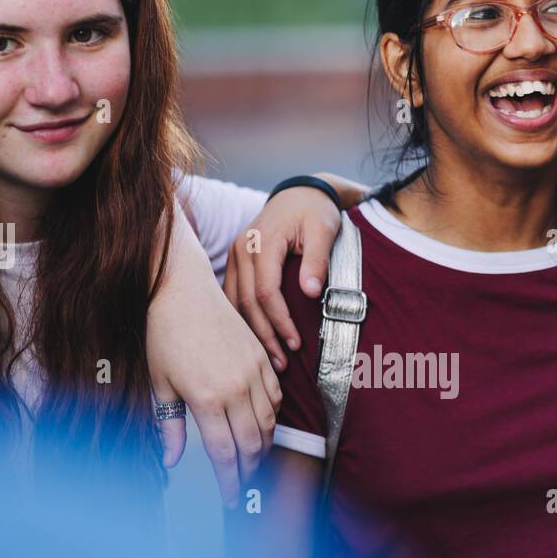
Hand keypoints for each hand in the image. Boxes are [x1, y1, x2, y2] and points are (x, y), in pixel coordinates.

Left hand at [148, 199, 281, 507]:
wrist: (181, 289)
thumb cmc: (163, 335)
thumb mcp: (159, 384)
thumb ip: (168, 426)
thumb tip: (172, 460)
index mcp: (207, 400)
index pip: (225, 455)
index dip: (229, 482)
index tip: (228, 499)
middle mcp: (235, 389)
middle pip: (252, 445)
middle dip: (248, 471)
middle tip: (242, 486)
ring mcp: (253, 372)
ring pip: (268, 424)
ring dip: (262, 448)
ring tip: (252, 461)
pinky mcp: (262, 358)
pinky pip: (275, 398)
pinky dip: (271, 418)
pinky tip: (261, 427)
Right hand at [223, 186, 342, 370]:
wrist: (299, 193)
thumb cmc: (315, 212)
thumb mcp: (323, 229)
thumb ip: (317, 260)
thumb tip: (311, 294)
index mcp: (262, 241)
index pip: (265, 291)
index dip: (279, 320)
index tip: (296, 343)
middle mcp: (241, 248)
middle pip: (246, 302)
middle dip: (265, 335)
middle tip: (283, 364)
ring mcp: (234, 254)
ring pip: (235, 302)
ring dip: (252, 332)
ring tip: (271, 359)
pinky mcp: (235, 261)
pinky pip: (233, 296)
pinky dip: (244, 319)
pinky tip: (256, 339)